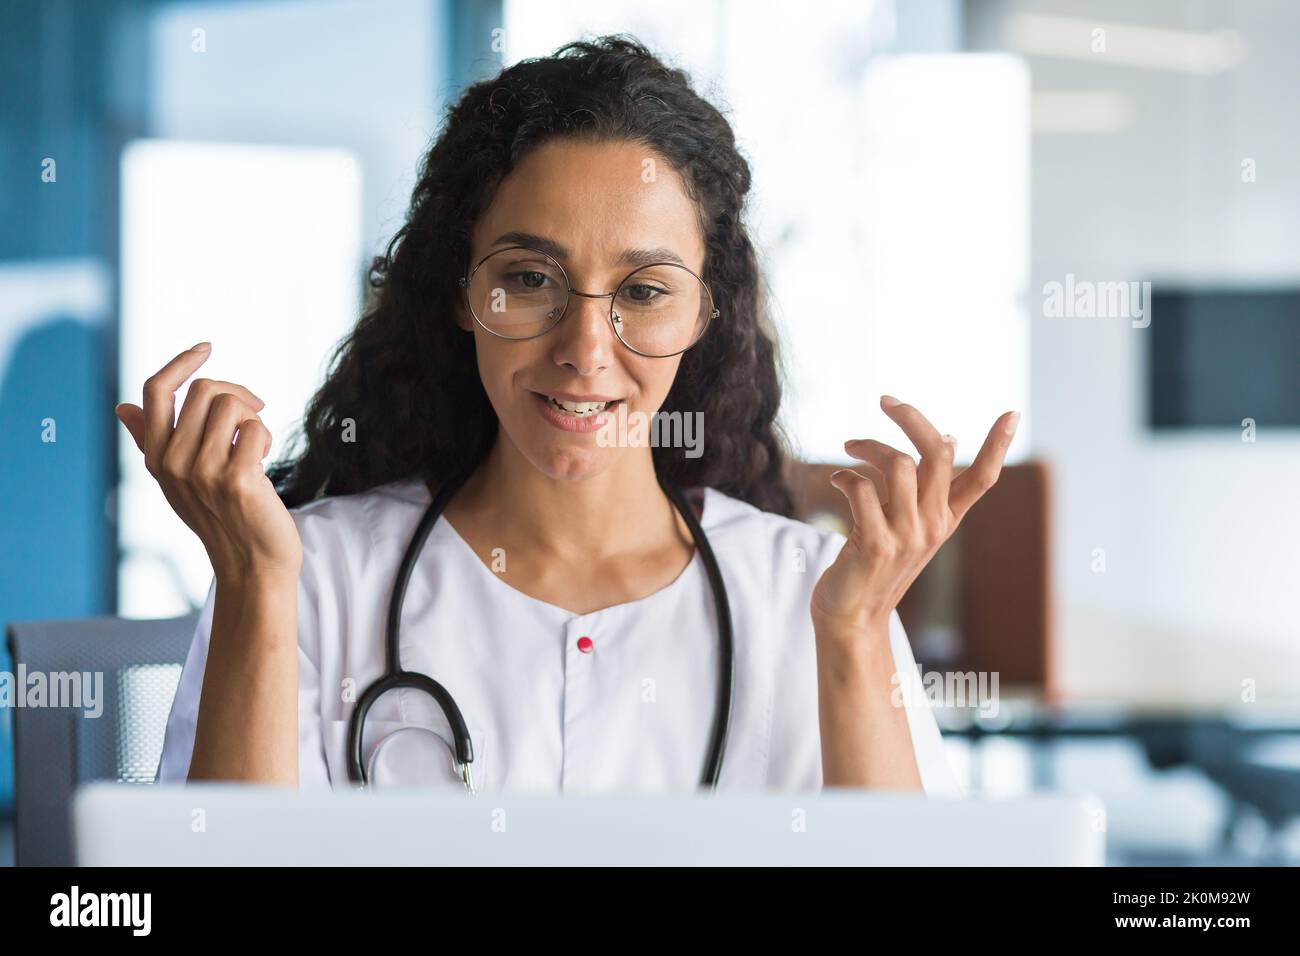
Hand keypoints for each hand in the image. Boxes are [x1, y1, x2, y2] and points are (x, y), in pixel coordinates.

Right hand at [115, 342, 301, 581]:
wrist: (252, 563)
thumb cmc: (221, 516)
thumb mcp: (177, 480)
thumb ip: (151, 442)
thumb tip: (123, 407)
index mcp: (155, 457)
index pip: (156, 391)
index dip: (181, 362)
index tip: (206, 347)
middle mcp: (172, 463)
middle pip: (204, 389)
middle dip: (237, 393)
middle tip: (254, 413)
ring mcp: (203, 472)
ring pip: (232, 404)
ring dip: (254, 418)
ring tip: (257, 447)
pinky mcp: (237, 480)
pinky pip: (255, 428)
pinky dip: (266, 437)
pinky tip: (264, 462)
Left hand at [810, 395, 1018, 635]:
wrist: (850, 618)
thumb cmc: (873, 566)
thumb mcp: (907, 526)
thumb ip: (925, 490)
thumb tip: (948, 438)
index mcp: (944, 520)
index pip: (982, 480)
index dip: (997, 446)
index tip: (1012, 413)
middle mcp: (932, 526)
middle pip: (937, 454)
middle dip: (910, 418)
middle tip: (885, 401)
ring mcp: (906, 536)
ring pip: (899, 464)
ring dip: (868, 446)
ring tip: (849, 448)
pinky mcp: (875, 544)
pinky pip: (862, 489)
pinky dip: (844, 476)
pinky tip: (835, 480)